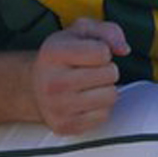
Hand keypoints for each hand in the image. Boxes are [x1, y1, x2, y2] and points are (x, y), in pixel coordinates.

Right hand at [29, 19, 129, 134]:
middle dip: (107, 70)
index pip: (102, 52)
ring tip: (89, 85)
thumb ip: (108, 31)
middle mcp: (53, 81)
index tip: (91, 53)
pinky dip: (99, 107)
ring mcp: (58, 107)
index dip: (103, 51)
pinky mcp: (65, 125)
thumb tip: (123, 49)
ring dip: (106, 89)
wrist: (34, 87)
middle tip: (90, 70)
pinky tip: (84, 100)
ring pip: (111, 96)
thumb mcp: (81, 32)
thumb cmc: (62, 57)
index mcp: (54, 53)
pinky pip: (104, 115)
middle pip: (110, 74)